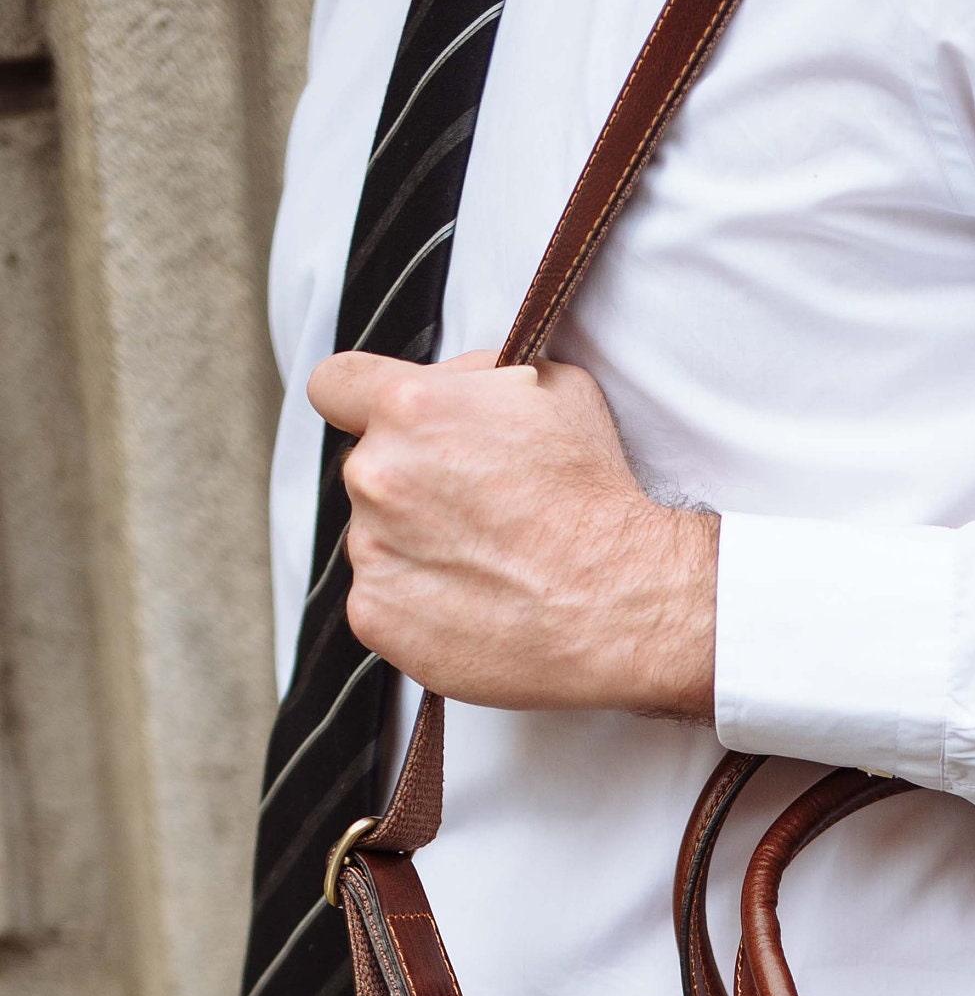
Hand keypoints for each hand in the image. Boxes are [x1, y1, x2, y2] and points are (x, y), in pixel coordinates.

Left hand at [306, 349, 716, 718]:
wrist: (620, 600)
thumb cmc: (596, 494)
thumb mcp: (554, 388)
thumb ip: (478, 378)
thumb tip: (450, 387)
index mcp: (409, 407)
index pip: (334, 385)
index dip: (359, 403)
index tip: (388, 429)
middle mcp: (376, 475)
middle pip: (366, 470)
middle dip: (409, 484)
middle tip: (477, 513)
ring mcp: (371, 552)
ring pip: (373, 539)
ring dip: (414, 548)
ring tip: (486, 567)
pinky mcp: (377, 617)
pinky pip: (381, 601)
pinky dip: (417, 605)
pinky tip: (473, 605)